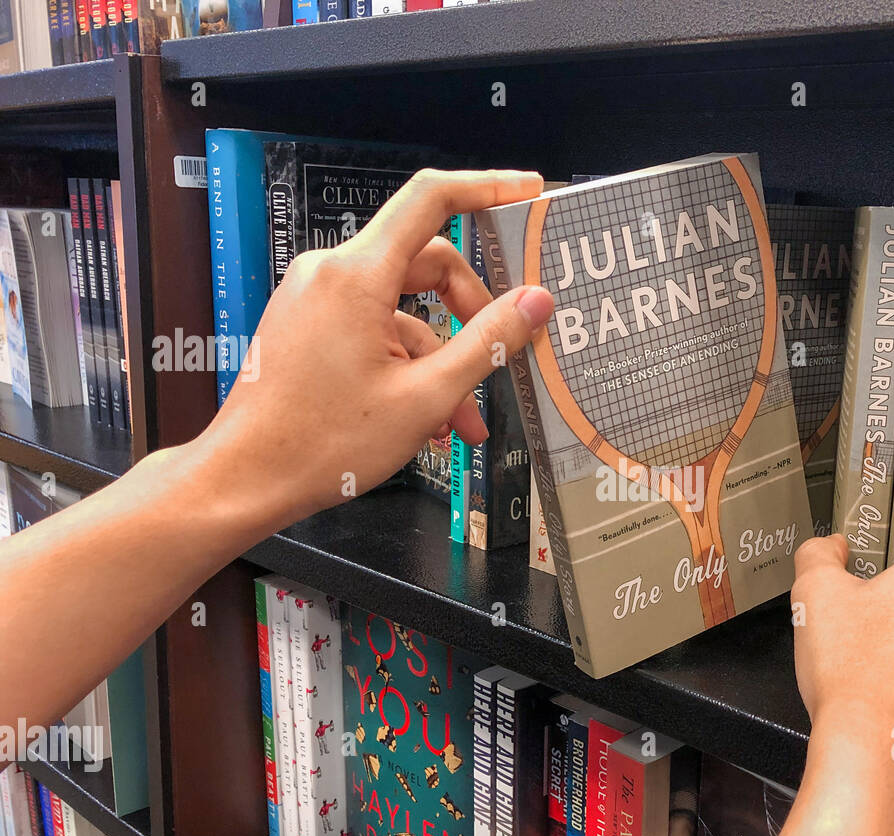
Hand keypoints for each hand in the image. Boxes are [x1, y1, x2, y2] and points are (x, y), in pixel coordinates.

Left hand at [189, 169, 555, 537]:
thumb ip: (486, 343)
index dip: (486, 188)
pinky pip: (376, 330)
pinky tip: (427, 418)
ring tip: (461, 421)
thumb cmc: (322, 443)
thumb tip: (534, 302)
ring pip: (404, 310)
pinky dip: (407, 365)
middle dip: (470, 313)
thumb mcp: (425, 396)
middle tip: (500, 355)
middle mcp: (331, 274)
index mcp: (356, 276)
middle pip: (426, 264)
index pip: (431, 200)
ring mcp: (316, 299)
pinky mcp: (310, 325)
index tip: (526, 190)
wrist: (246, 477)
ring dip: (441, 359)